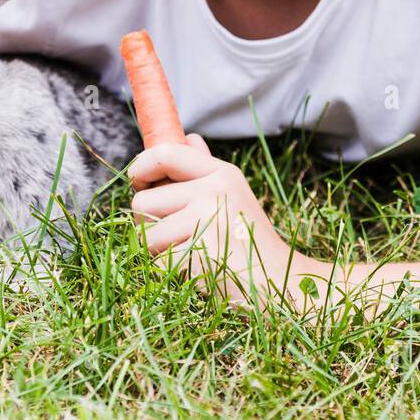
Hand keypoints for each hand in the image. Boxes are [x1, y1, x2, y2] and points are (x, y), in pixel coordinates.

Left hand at [128, 136, 304, 308]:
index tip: (138, 182)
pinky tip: (199, 272)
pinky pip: (158, 263)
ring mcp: (207, 222)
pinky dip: (171, 273)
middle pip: (143, 201)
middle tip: (177, 236)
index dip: (140, 167)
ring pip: (146, 236)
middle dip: (147, 223)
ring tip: (191, 254)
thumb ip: (205, 169)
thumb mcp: (233, 196)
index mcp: (222, 174)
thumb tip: (190, 137)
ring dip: (158, 252)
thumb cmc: (251, 240)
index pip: (165, 153)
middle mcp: (214, 191)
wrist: (281, 282)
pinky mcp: (199, 254)